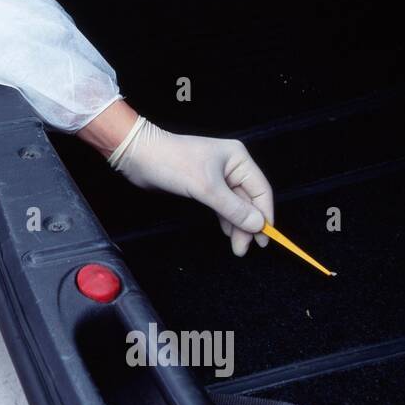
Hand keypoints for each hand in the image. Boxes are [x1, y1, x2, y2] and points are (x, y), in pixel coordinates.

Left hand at [107, 115, 273, 255]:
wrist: (139, 156)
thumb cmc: (172, 163)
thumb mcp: (206, 188)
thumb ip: (233, 208)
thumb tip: (258, 225)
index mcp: (238, 158)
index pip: (261, 190)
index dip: (265, 215)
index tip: (264, 238)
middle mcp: (231, 166)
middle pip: (249, 200)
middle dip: (249, 224)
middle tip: (246, 248)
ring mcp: (217, 176)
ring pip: (235, 205)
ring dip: (237, 225)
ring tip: (238, 247)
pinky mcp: (203, 185)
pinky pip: (221, 205)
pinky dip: (226, 218)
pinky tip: (228, 232)